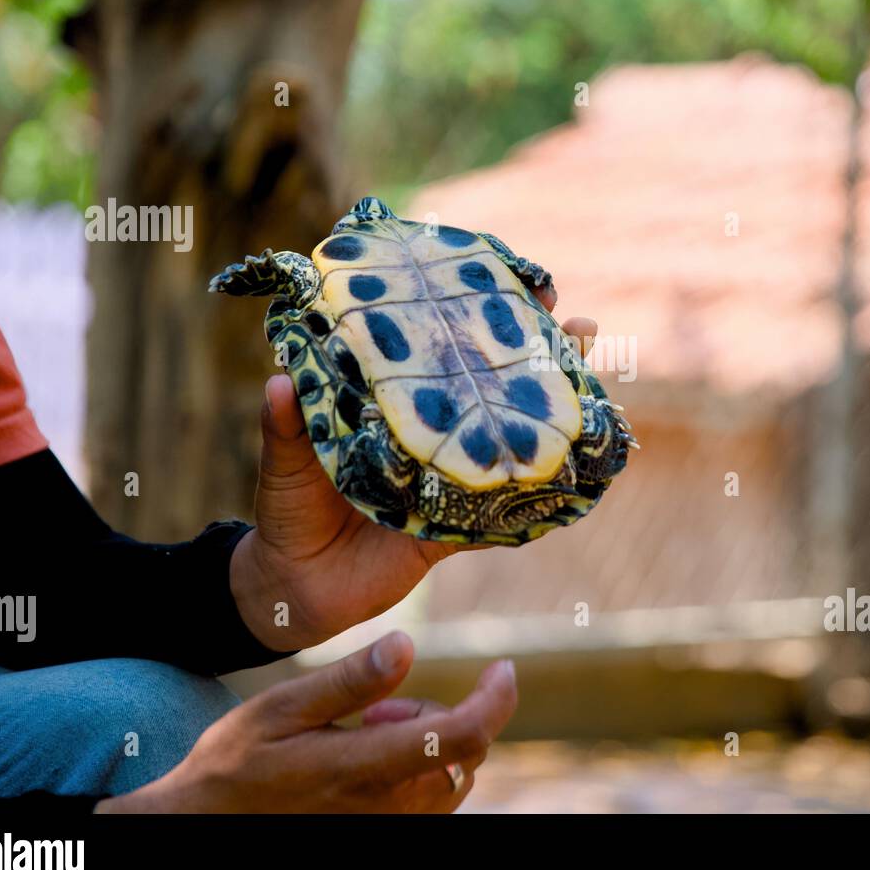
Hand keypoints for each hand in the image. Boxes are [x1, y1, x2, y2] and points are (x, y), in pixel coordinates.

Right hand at [96, 631, 516, 812]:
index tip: (503, 667)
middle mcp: (387, 808)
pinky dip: (421, 768)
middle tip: (377, 706)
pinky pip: (433, 800)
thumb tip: (405, 644)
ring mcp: (388, 830)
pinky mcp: (383, 837)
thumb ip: (349, 680)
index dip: (495, 700)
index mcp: (362, 768)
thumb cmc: (237, 762)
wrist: (206, 828)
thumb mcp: (281, 708)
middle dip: (440, 713)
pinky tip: (370, 758)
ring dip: (431, 742)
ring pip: (453, 778)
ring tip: (365, 731)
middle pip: (465, 754)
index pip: (460, 737)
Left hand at [230, 286, 596, 650]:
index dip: (474, 318)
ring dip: (550, 415)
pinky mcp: (455, 529)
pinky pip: (502, 512)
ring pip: (507, 441)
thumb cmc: (286, 511)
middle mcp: (428, 434)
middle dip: (537, 355)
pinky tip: (575, 472)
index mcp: (390, 405)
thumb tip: (279, 382)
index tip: (508, 283)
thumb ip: (287, 426)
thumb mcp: (284, 462)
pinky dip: (536, 496)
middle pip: (490, 386)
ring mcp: (447, 478)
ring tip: (590, 382)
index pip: (437, 352)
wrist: (296, 586)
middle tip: (580, 326)